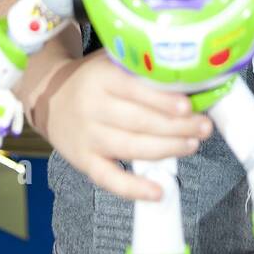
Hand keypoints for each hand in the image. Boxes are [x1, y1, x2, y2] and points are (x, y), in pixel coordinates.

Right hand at [34, 48, 213, 201]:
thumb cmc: (92, 79)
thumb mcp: (110, 62)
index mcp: (101, 78)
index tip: (188, 106)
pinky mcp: (84, 161)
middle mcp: (92, 107)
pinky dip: (134, 189)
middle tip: (203, 127)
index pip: (135, 90)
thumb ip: (140, 68)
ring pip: (131, 148)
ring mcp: (88, 137)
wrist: (49, 97)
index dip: (163, 100)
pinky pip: (110, 179)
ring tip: (192, 145)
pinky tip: (158, 191)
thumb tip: (188, 78)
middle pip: (139, 121)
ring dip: (166, 149)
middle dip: (176, 126)